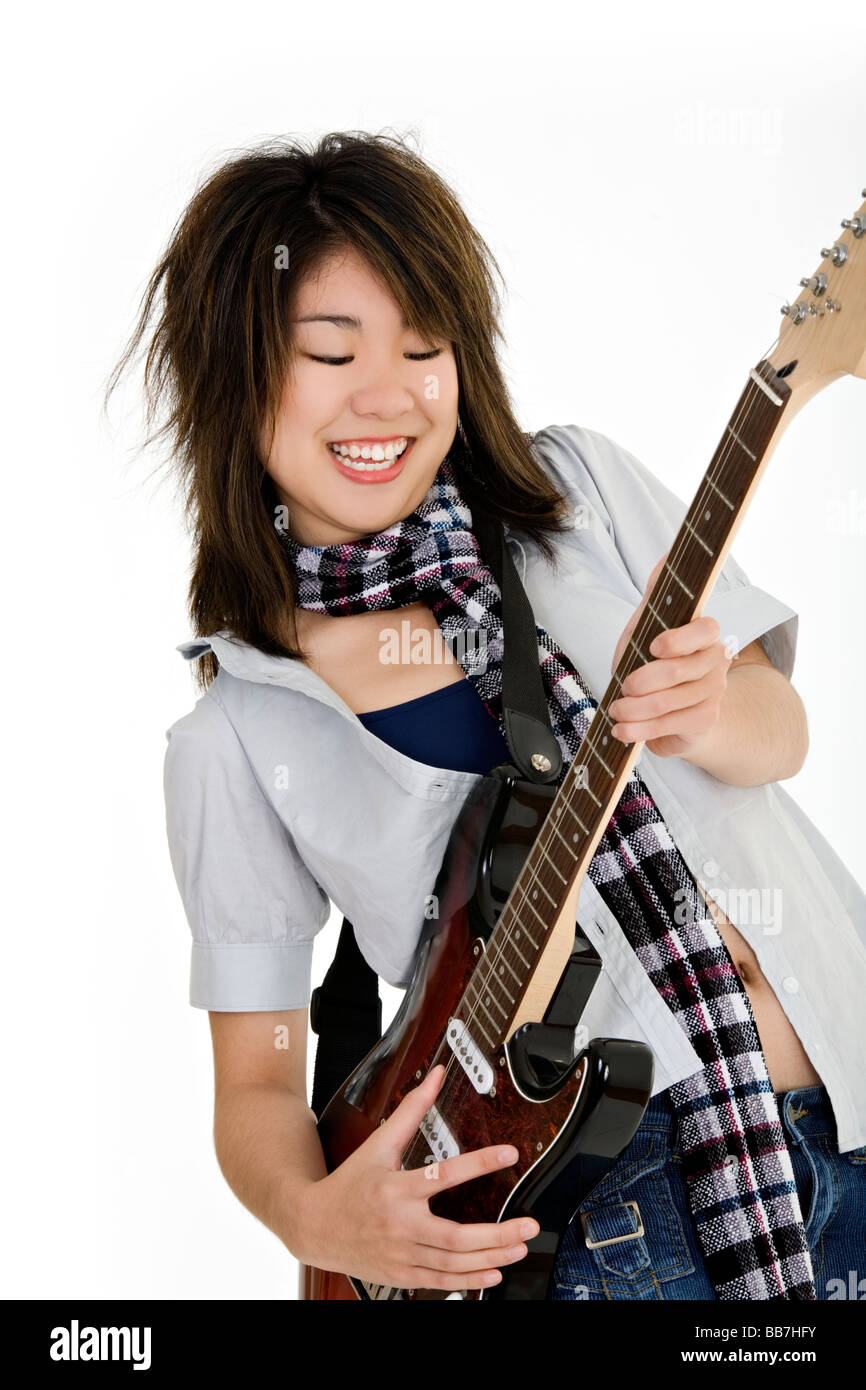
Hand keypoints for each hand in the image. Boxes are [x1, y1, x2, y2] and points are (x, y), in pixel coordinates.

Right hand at [297, 1064, 539, 1291]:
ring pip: (453, 1263)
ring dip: (491, 1257)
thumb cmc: (349, 1184)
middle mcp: (400, 1224)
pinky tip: (493, 1272)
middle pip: (456, 1236)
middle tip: (529, 1225)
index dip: (480, 1163)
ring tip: (519, 1247)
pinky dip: (469, 1280)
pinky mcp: (400, 1275)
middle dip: (498, 1233)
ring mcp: (400, 1254)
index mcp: (396, 1188)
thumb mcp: (378, 1144)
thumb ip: (411, 1111)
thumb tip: (435, 1076)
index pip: (444, 1174)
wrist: (313, 1226)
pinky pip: (440, 1281)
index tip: (509, 1154)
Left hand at [608, 552, 734, 758]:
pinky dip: (640, 729)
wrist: (671, 713)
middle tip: (623, 687)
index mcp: (702, 633)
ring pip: (670, 701)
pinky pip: (670, 725)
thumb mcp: (648, 627)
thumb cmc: (655, 664)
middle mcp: (715, 660)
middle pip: (680, 670)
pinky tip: (623, 730)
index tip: (653, 646)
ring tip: (617, 710)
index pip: (705, 629)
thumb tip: (666, 555)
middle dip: (642, 681)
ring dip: (634, 708)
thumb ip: (656, 595)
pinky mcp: (705, 719)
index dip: (679, 639)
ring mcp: (713, 691)